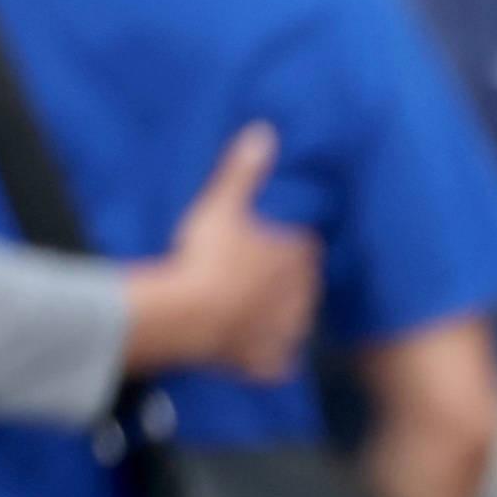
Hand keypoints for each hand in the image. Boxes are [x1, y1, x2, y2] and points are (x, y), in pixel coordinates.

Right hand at [118, 124, 319, 380]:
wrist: (189, 313)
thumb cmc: (206, 255)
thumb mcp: (222, 205)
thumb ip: (243, 172)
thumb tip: (264, 133)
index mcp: (295, 260)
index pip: (307, 247)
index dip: (292, 242)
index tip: (275, 240)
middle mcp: (299, 298)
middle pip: (304, 286)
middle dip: (289, 280)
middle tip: (261, 275)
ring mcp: (283, 332)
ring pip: (296, 325)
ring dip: (283, 318)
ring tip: (259, 310)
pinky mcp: (264, 362)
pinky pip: (275, 364)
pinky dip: (268, 359)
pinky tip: (256, 353)